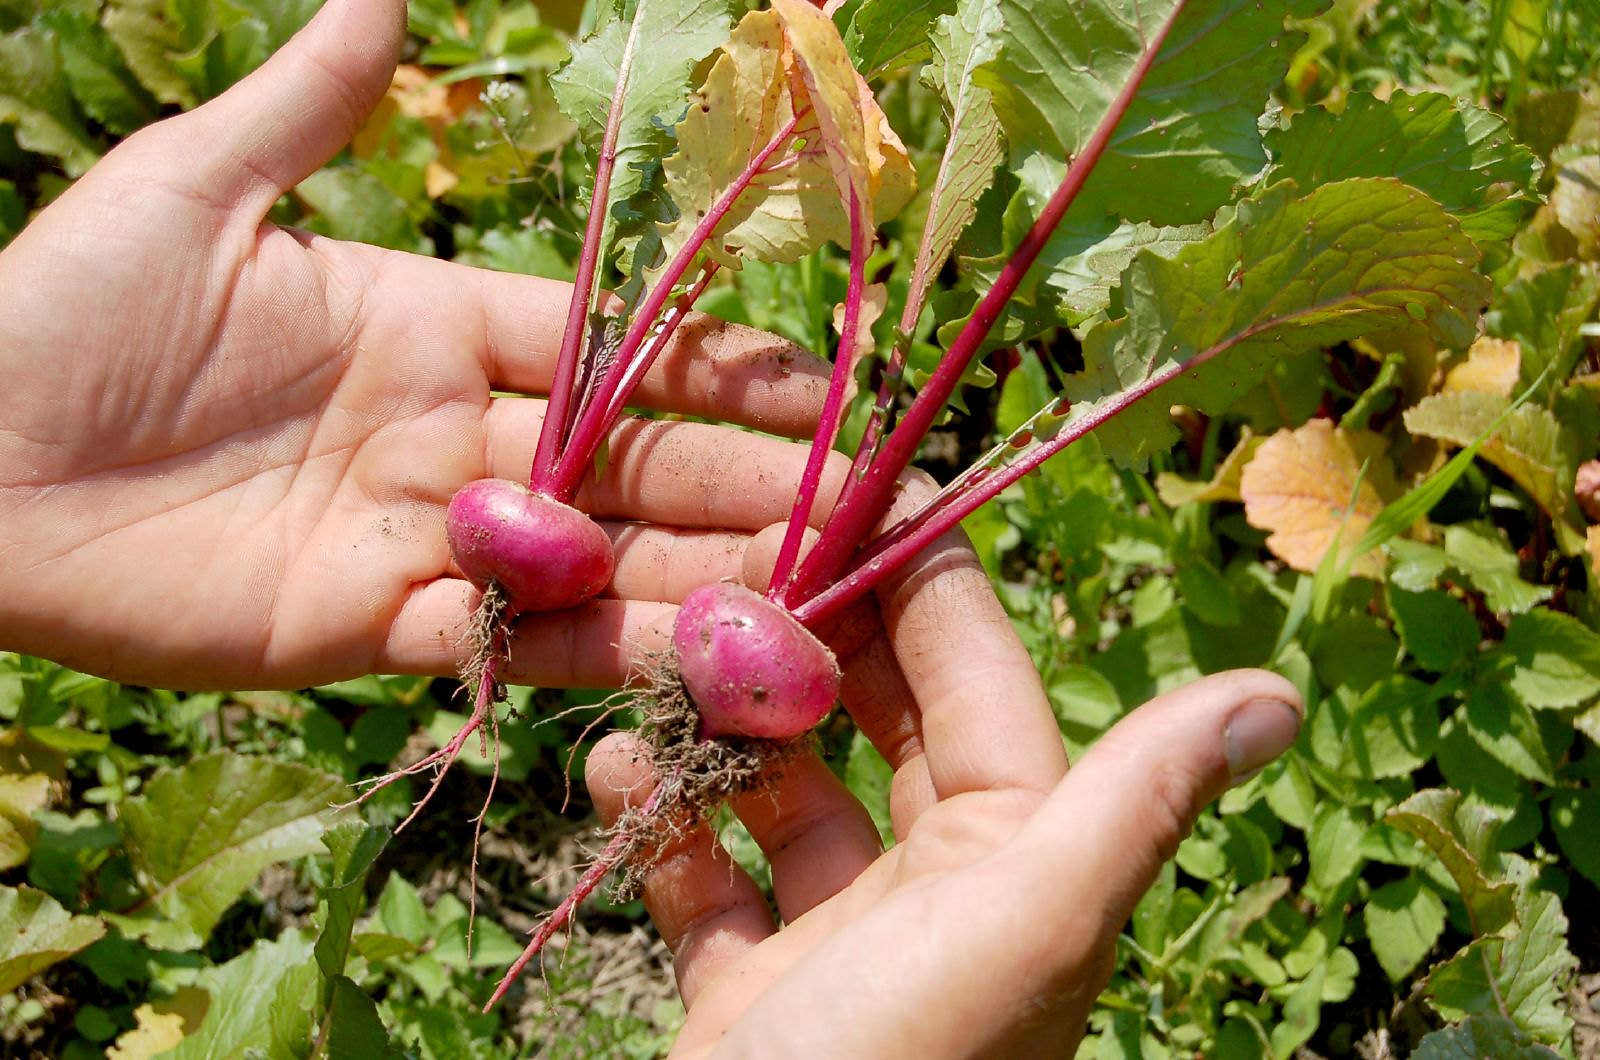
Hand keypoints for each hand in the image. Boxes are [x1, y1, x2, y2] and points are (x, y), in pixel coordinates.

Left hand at [0, 0, 829, 690]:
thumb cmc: (57, 311)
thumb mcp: (193, 189)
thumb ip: (310, 105)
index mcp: (428, 324)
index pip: (607, 349)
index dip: (714, 370)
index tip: (820, 391)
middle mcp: (447, 435)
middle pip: (627, 462)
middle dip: (743, 482)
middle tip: (855, 506)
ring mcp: (418, 539)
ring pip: (589, 559)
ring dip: (699, 574)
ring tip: (808, 590)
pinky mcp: (370, 632)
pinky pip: (504, 643)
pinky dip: (595, 653)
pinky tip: (689, 659)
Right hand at [587, 497, 1303, 1057]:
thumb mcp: (1019, 931)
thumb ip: (1132, 803)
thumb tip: (1278, 692)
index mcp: (1018, 858)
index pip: (972, 673)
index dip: (913, 574)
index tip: (840, 481)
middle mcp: (939, 893)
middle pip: (867, 719)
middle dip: (796, 641)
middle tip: (716, 563)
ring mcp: (837, 945)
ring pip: (777, 789)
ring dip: (715, 726)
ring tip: (648, 665)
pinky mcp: (748, 994)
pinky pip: (703, 877)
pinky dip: (660, 821)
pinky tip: (611, 767)